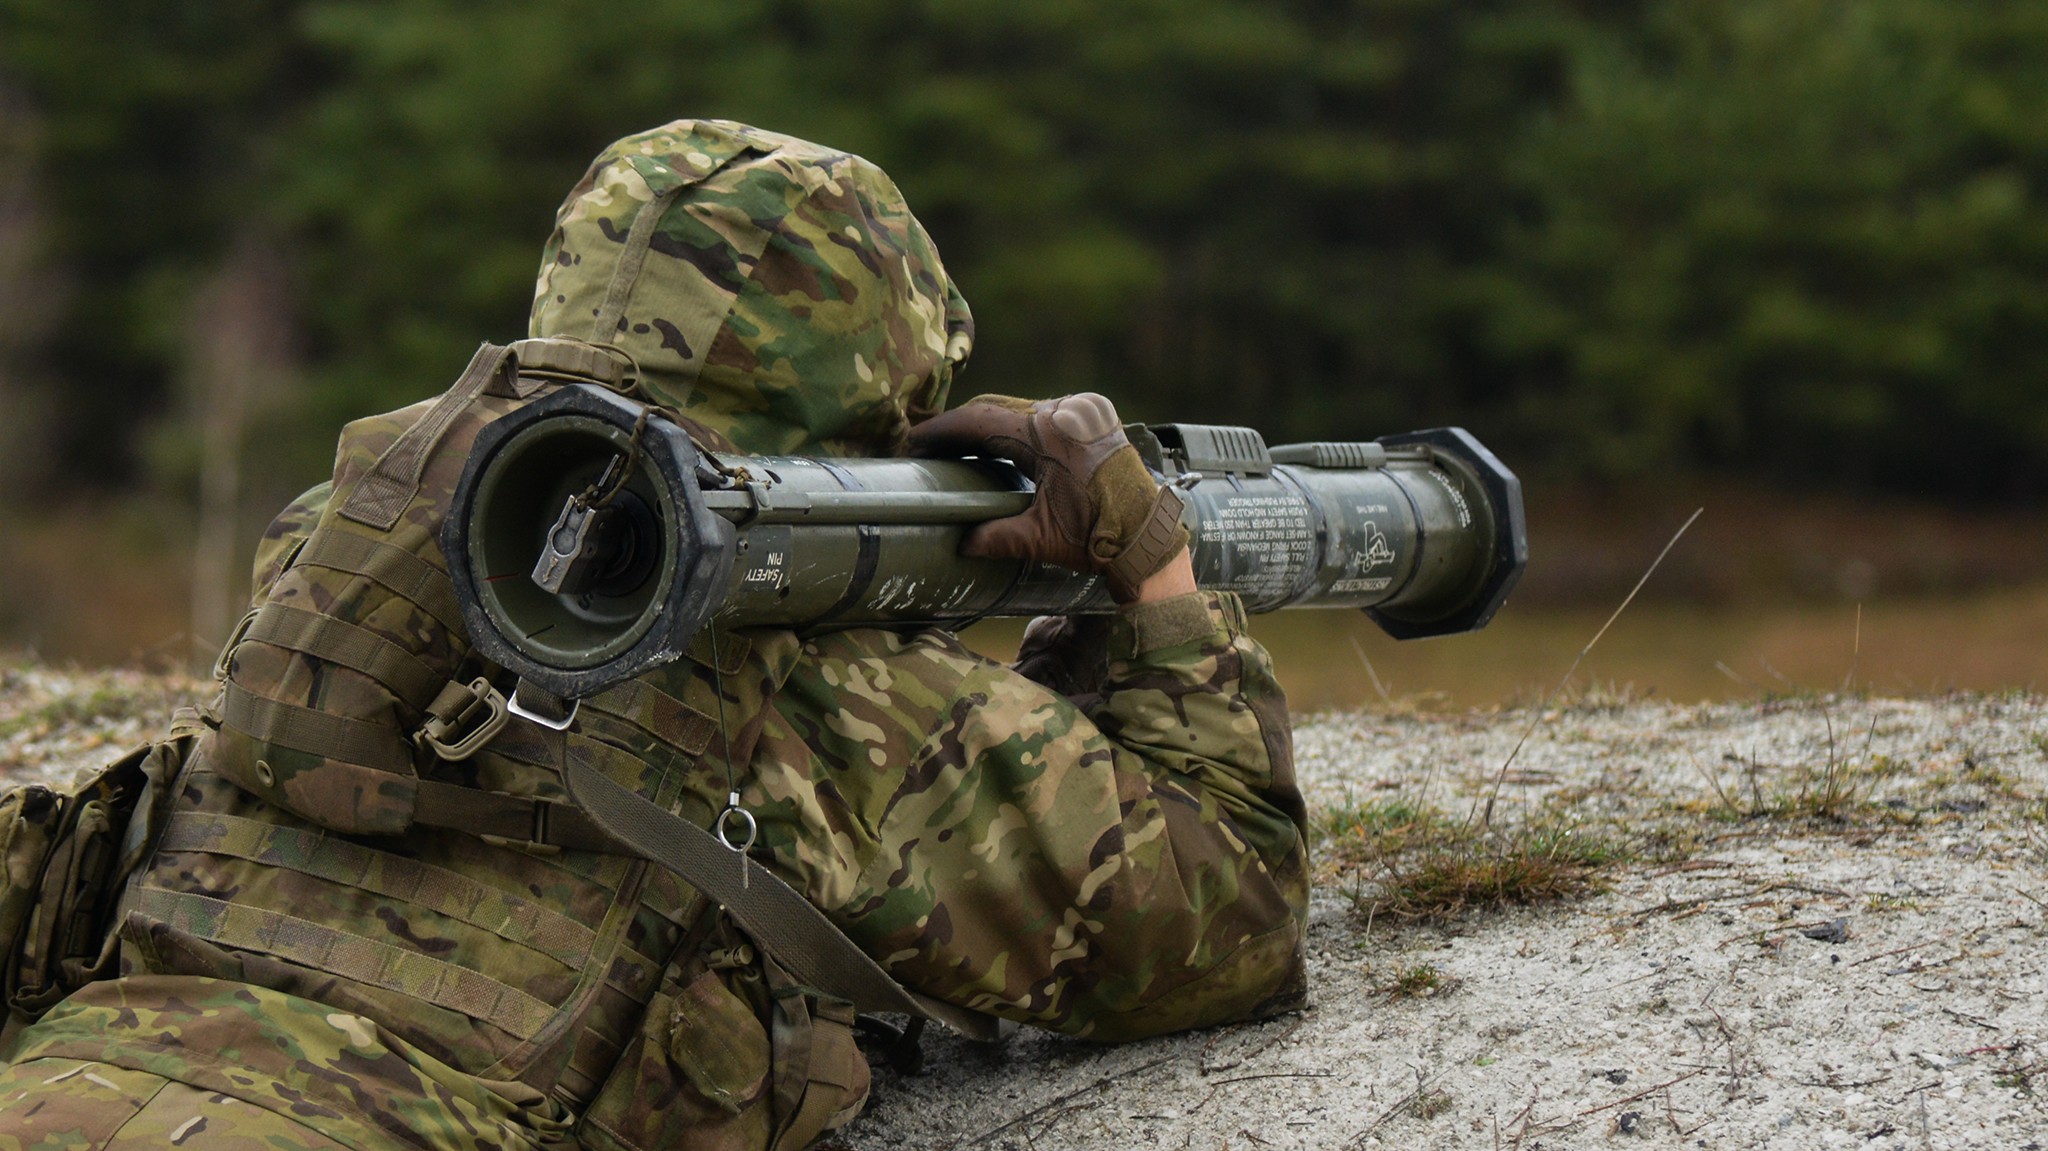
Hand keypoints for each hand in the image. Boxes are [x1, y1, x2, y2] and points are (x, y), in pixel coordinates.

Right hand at [908, 393, 1188, 602]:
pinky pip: (1047, 411)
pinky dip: (1020, 423)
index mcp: (1047, 434)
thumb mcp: (1040, 538)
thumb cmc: (1098, 538)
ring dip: (991, 423)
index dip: (943, 430)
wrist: (1149, 536)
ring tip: (959, 445)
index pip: (980, 421)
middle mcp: (1066, 412)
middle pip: (997, 407)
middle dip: (961, 426)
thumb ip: (996, 537)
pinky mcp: (1097, 415)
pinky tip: (1003, 440)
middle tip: (929, 444)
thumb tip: (961, 544)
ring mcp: (1085, 409)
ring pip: (1022, 406)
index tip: (916, 440)